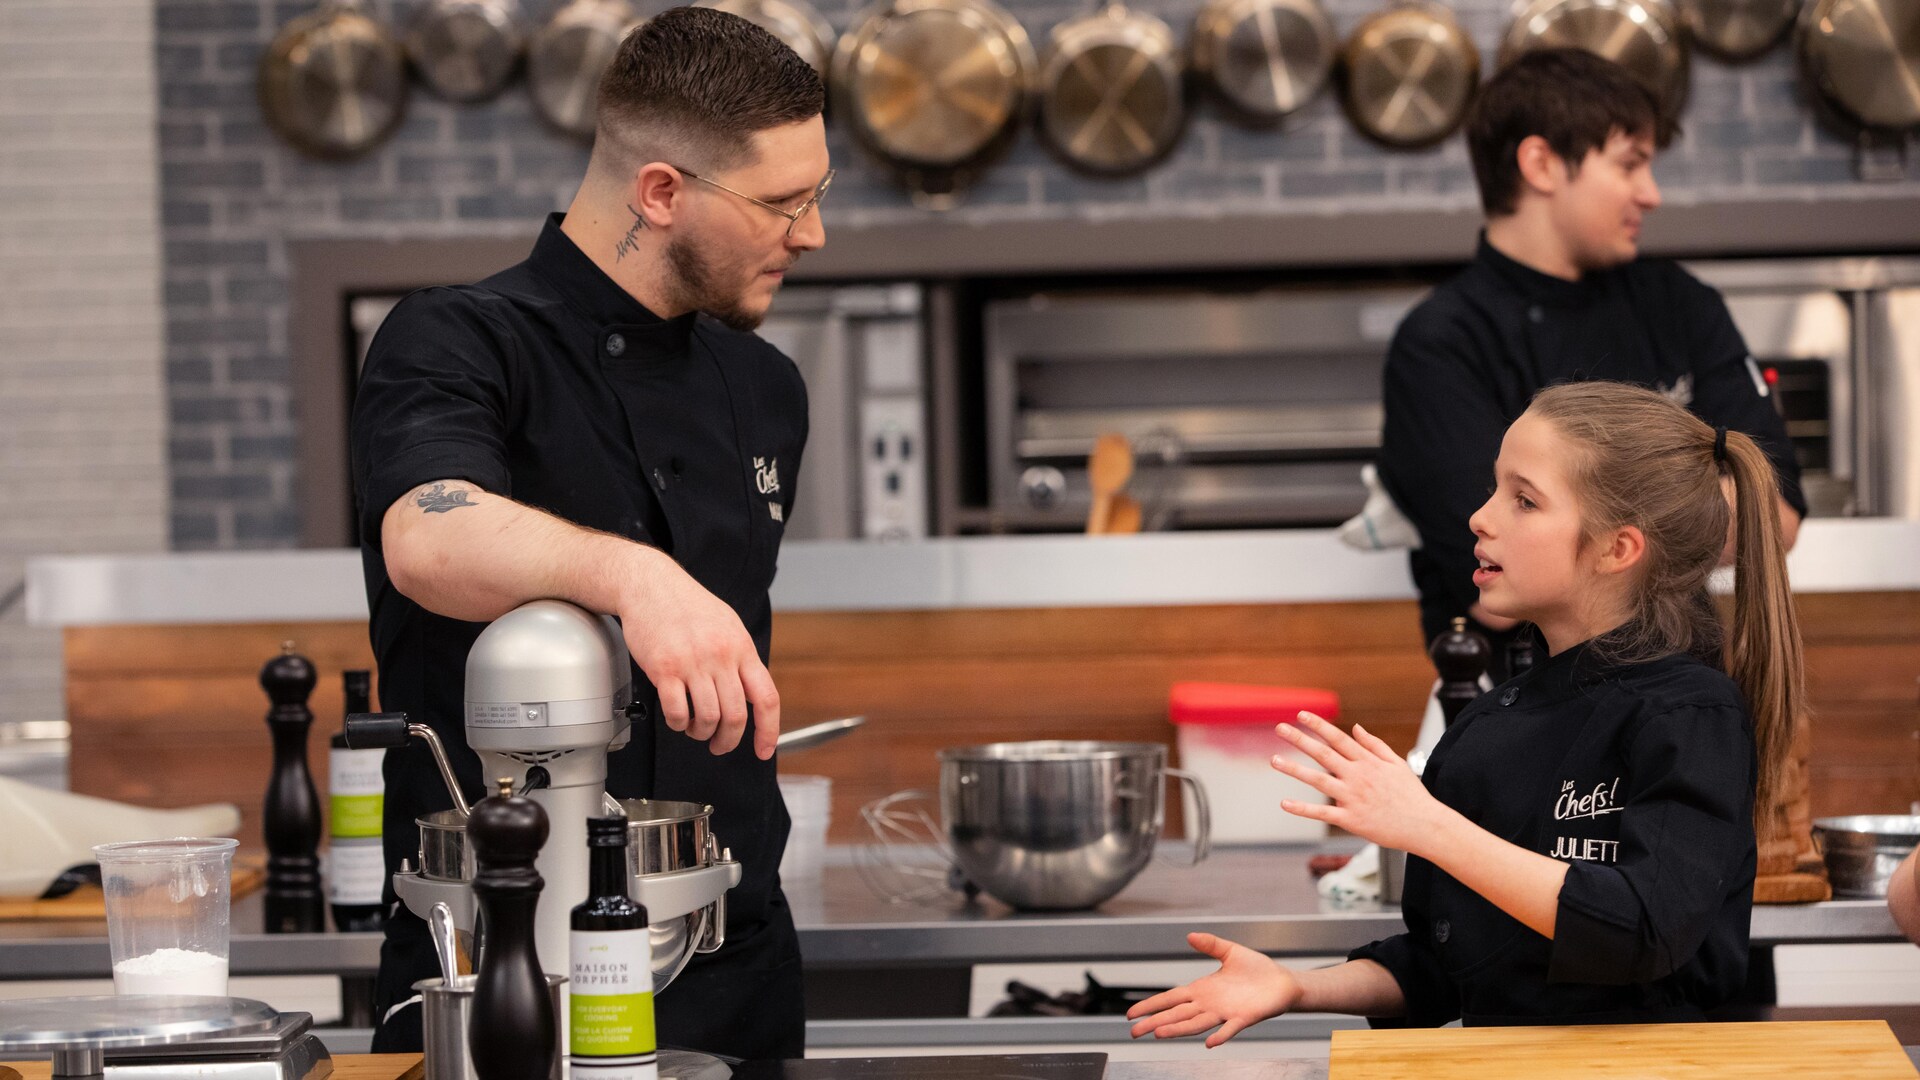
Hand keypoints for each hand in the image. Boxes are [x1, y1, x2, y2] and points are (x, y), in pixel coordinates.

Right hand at [618, 550, 780, 758]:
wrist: (651, 584)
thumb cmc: (688, 605)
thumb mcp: (728, 625)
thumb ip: (741, 659)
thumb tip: (752, 693)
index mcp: (742, 648)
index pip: (766, 698)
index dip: (769, 730)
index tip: (764, 750)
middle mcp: (721, 656)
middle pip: (735, 716)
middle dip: (728, 740)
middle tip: (719, 744)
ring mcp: (692, 663)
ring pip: (706, 718)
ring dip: (700, 733)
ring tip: (694, 729)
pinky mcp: (664, 668)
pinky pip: (676, 711)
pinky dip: (678, 723)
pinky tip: (677, 718)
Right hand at [1126, 933, 1299, 1046]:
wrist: (1282, 982)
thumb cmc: (1257, 969)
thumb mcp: (1230, 951)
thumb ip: (1210, 944)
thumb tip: (1189, 936)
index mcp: (1202, 989)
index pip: (1170, 998)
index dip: (1151, 1005)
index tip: (1132, 1013)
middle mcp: (1209, 1004)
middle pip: (1176, 1014)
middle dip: (1154, 1022)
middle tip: (1134, 1032)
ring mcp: (1225, 1012)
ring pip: (1196, 1023)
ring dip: (1178, 1030)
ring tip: (1159, 1034)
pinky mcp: (1244, 1018)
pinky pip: (1230, 1029)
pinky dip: (1220, 1036)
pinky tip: (1210, 1043)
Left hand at [1273, 711, 1447, 854]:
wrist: (1425, 825)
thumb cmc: (1411, 795)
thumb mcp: (1396, 763)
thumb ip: (1374, 745)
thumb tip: (1355, 727)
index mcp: (1368, 762)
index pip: (1338, 738)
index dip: (1318, 725)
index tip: (1301, 715)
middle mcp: (1357, 776)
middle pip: (1323, 754)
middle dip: (1300, 739)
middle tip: (1280, 728)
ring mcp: (1352, 798)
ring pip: (1318, 780)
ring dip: (1294, 769)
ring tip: (1274, 760)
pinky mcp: (1351, 820)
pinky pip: (1322, 813)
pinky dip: (1302, 809)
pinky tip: (1285, 803)